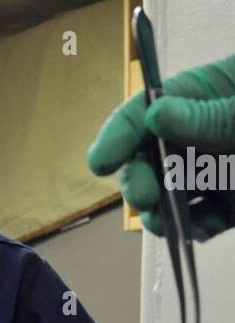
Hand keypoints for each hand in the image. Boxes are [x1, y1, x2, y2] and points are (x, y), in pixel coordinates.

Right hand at [88, 54, 234, 240]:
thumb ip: (210, 115)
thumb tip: (157, 115)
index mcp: (202, 93)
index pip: (146, 107)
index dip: (119, 134)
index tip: (101, 161)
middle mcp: (201, 132)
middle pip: (150, 156)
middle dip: (138, 179)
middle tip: (145, 196)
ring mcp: (216, 169)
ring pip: (170, 193)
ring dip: (159, 211)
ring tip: (164, 221)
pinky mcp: (230, 204)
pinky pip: (202, 220)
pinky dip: (195, 229)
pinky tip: (198, 229)